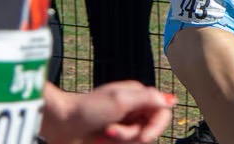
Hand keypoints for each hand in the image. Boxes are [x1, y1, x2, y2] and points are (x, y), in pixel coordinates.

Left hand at [42, 82, 175, 143]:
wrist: (61, 124)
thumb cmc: (88, 109)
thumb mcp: (121, 100)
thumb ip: (149, 99)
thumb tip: (171, 99)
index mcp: (138, 95)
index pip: (163, 112)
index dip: (156, 126)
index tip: (144, 135)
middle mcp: (133, 108)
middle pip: (151, 128)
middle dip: (133, 134)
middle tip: (112, 132)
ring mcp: (124, 123)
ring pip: (138, 140)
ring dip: (121, 140)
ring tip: (104, 134)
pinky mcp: (113, 137)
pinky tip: (101, 139)